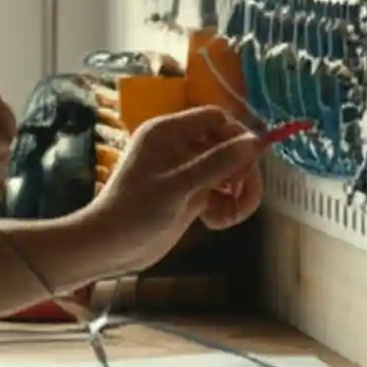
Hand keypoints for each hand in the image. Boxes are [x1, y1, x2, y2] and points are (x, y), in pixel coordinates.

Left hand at [87, 106, 262, 271]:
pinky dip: (226, 207)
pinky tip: (215, 223)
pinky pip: (222, 193)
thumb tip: (256, 141)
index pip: (216, 119)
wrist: (111, 248)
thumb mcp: (179, 185)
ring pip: (230, 172)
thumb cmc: (136, 211)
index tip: (249, 164)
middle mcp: (180, 146)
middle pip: (229, 146)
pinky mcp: (192, 194)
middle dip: (241, 173)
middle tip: (243, 200)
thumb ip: (218, 162)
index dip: (237, 138)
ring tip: (230, 218)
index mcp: (169, 132)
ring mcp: (187, 171)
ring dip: (238, 194)